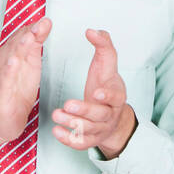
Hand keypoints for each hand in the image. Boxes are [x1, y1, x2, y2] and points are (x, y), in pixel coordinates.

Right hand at [0, 17, 51, 153]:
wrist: (2, 121)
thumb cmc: (16, 92)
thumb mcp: (31, 65)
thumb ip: (36, 46)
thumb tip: (44, 24)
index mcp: (12, 58)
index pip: (20, 38)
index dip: (32, 29)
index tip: (45, 21)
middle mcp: (3, 66)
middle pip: (14, 47)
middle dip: (27, 34)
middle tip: (40, 25)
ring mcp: (0, 80)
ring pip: (8, 61)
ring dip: (18, 48)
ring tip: (28, 38)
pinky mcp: (0, 96)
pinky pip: (3, 83)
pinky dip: (8, 72)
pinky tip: (13, 63)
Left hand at [52, 28, 137, 159]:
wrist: (113, 116)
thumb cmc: (106, 85)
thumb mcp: (107, 64)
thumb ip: (103, 45)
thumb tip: (92, 30)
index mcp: (117, 94)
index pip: (115, 96)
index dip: (106, 95)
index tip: (96, 92)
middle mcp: (110, 114)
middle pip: (99, 115)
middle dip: (83, 111)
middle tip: (67, 105)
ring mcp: (100, 128)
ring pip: (88, 130)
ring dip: (72, 123)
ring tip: (56, 114)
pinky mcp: (89, 139)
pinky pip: (80, 143)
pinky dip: (68, 139)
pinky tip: (56, 130)